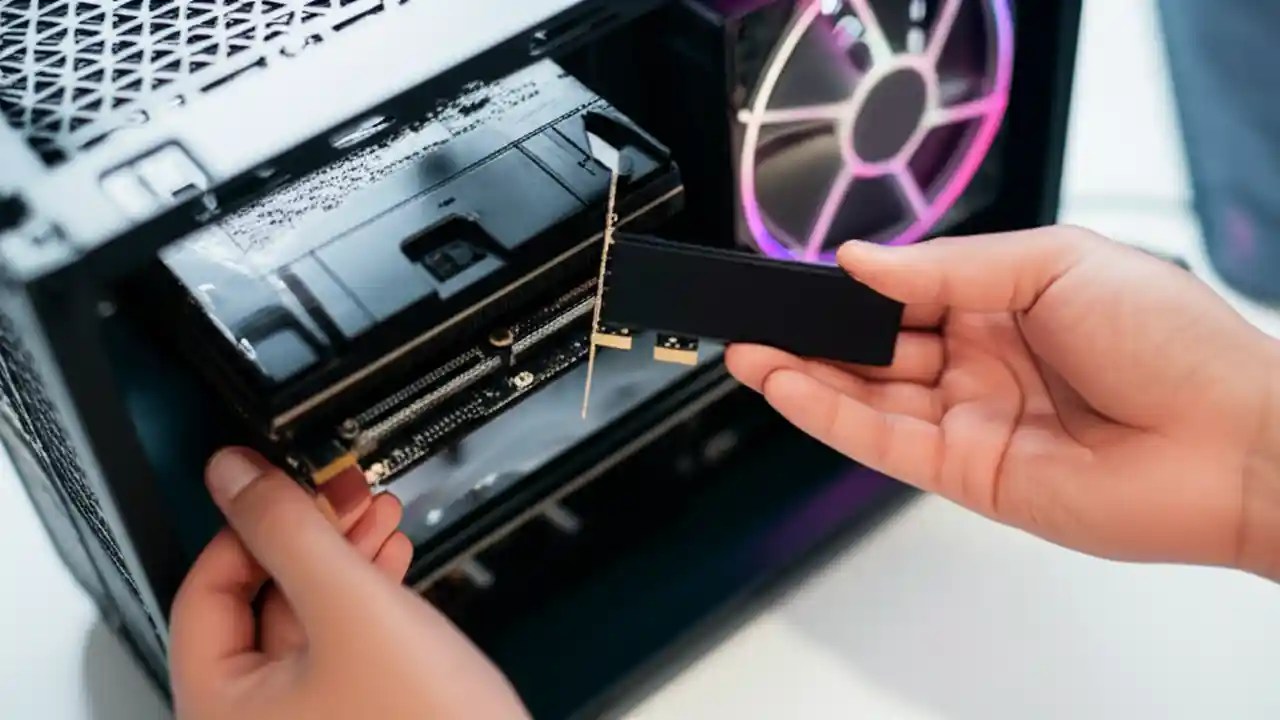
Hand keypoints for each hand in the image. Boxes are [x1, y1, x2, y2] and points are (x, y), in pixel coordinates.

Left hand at [170, 448, 528, 719]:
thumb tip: (235, 477)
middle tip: (343, 491)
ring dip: (342, 557)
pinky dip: (362, 595)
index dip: (250, 527)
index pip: (205, 592)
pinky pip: (338, 643)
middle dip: (310, 536)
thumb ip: (288, 532)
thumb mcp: (351, 607)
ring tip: (377, 514)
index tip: (284, 482)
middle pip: (259, 602)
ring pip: (305, 619)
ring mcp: (304, 719)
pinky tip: (389, 558)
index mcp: (221, 710)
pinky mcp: (349, 714)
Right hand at [727, 227, 1279, 575]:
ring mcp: (973, 420)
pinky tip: (785, 386)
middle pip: (878, 348)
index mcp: (1009, 302)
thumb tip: (863, 261)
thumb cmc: (1175, 343)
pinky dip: (829, 415)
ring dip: (805, 375)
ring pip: (870, 397)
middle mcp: (985, 362)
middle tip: (757, 315)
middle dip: (815, 334)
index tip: (801, 274)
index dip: (852, 286)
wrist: (1235, 442)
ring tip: (748, 350)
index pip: (907, 291)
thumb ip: (948, 267)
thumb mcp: (1055, 263)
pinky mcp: (969, 473)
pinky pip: (884, 442)